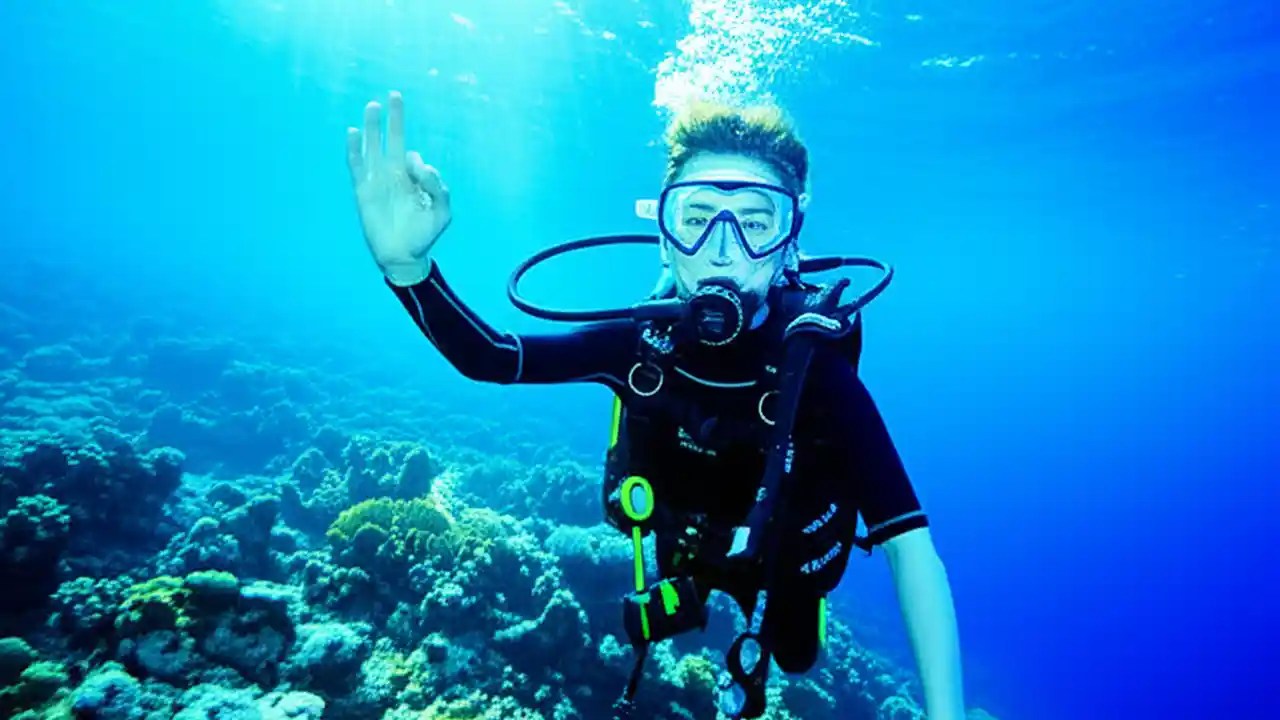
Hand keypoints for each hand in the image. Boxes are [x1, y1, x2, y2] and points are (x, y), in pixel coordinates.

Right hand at [346, 90, 451, 285]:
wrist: (404, 255)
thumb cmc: (424, 234)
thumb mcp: (442, 211)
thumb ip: (439, 187)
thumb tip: (421, 166)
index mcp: (413, 179)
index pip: (415, 157)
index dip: (420, 164)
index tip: (421, 177)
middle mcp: (394, 175)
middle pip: (392, 140)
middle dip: (395, 118)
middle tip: (395, 95)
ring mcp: (377, 180)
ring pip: (373, 147)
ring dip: (373, 126)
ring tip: (373, 106)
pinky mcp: (363, 190)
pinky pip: (356, 165)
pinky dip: (354, 148)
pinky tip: (354, 132)